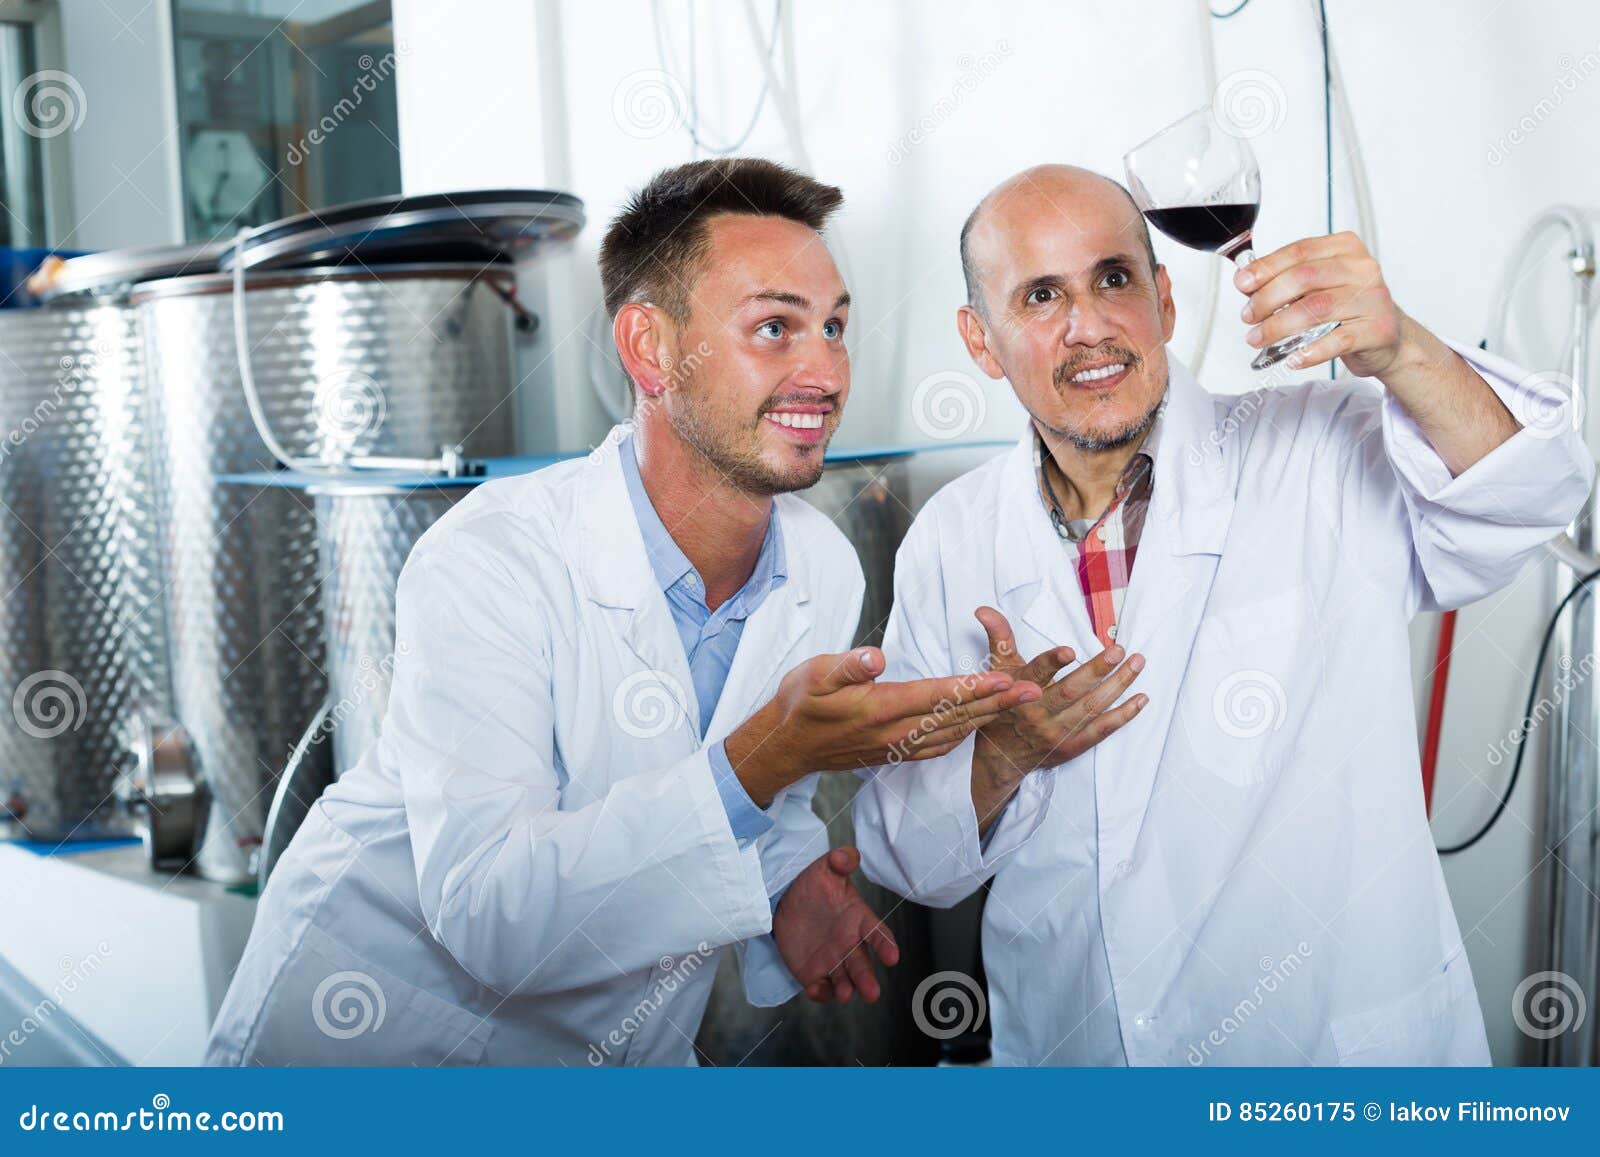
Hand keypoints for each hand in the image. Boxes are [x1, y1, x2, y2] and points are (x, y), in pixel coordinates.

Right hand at [724, 646, 1041, 804]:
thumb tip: (875, 658)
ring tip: (1016, 705)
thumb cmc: (802, 702)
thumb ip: (849, 665)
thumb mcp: (816, 673)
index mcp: (883, 709)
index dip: (975, 689)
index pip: (939, 697)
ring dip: (988, 719)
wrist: (787, 746)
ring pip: (954, 733)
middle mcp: (898, 733)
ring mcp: (899, 747)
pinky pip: (941, 746)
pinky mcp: (897, 754)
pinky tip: (977, 725)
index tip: (1007, 681)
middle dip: (998, 704)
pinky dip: (965, 734)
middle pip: (957, 717)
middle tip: (1033, 693)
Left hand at [773, 846, 898, 1003]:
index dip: (885, 945)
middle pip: (862, 964)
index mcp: (858, 920)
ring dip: (847, 989)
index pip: (876, 933)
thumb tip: (847, 855)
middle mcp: (849, 944)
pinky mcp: (813, 972)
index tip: (893, 956)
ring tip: (846, 995)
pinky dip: (820, 991)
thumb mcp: (825, 869)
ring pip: (844, 979)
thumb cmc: (814, 886)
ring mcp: (832, 960)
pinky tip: (817, 990)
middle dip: (867, 979)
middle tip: (872, 993)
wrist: (784, 901)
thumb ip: (839, 861)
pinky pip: (820, 986)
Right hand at [971, 606, 1147, 788]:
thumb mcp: (996, 672)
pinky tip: (1140, 699)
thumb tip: (985, 610)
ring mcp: (1056, 733)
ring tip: (1136, 663)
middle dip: (1097, 670)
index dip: (1052, 663)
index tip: (1070, 651)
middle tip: (1118, 651)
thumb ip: (1000, 639)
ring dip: (1118, 685)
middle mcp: (1037, 714)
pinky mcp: (1072, 747)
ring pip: (1091, 708)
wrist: (1001, 758)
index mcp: (1017, 692)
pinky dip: (1123, 715)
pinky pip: (1102, 730)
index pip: (1035, 675)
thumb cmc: (1002, 705)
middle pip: (1070, 692)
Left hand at [1234, 231, 1408, 378]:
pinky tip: (1293, 358)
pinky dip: (1310, 351)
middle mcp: (1362, 269)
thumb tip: (1246, 282)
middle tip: (1248, 316)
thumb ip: (1286, 279)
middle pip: (1304, 278)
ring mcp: (1373, 299)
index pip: (1299, 251)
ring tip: (1258, 337)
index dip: (1266, 267)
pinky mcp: (1377, 330)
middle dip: (1267, 298)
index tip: (1243, 283)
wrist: (1386, 336)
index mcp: (1345, 248)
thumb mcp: (1318, 285)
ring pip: (1316, 310)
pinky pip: (1337, 340)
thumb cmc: (1347, 307)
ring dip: (1279, 326)